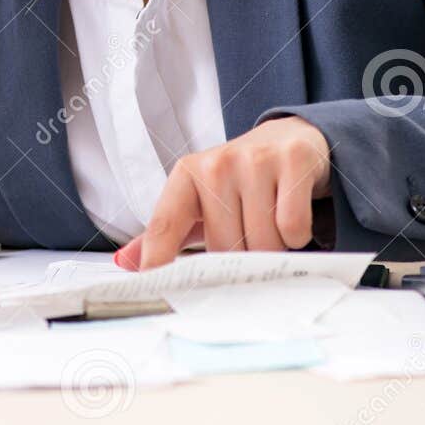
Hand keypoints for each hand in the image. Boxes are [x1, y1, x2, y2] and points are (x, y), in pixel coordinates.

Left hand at [114, 116, 330, 269]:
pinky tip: (291, 215)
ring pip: (262, 243)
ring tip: (271, 223)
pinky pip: (292, 228)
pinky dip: (298, 236)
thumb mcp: (199, 200)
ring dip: (273, 249)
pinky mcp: (293, 160)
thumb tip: (126, 263)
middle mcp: (217, 163)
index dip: (157, 258)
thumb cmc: (239, 180)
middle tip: (249, 234)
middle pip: (224, 247)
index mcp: (187, 175)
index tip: (154, 285)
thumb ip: (165, 232)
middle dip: (240, 257)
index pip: (164, 224)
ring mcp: (255, 160)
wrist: (288, 139)